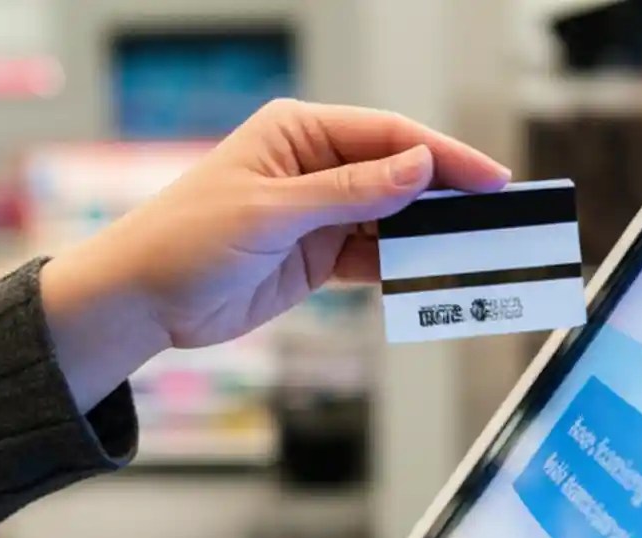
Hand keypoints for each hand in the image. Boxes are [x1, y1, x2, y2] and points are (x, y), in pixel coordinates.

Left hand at [40, 100, 510, 411]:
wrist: (144, 301)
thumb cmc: (188, 238)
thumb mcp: (272, 211)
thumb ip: (350, 191)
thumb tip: (420, 166)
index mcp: (299, 132)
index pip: (388, 136)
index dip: (443, 156)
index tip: (489, 179)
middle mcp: (315, 165)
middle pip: (399, 174)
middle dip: (446, 194)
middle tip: (498, 216)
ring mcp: (320, 211)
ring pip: (393, 217)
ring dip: (429, 234)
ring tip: (475, 249)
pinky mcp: (319, 254)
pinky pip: (375, 256)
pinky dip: (403, 267)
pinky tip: (431, 275)